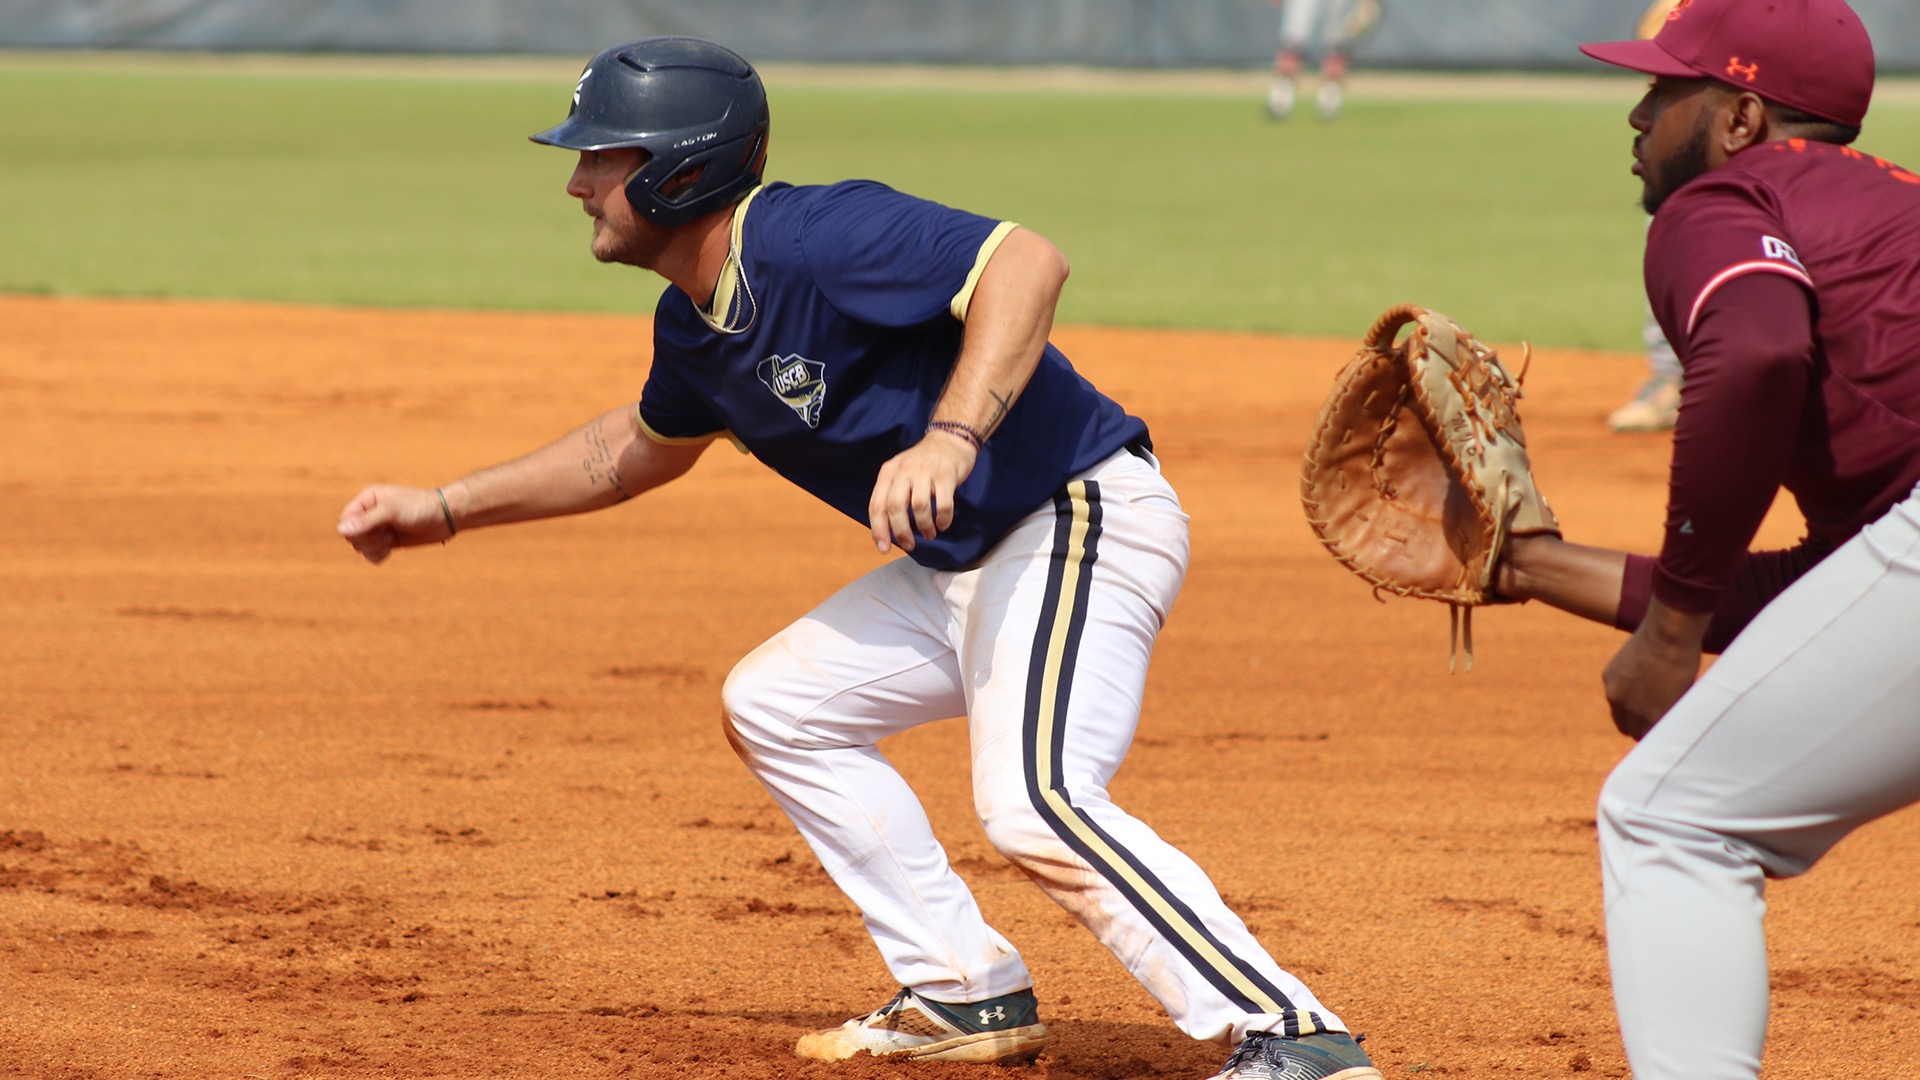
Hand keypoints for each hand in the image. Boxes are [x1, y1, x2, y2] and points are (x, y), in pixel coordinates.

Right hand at [337, 484, 452, 564]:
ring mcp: (378, 528)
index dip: (355, 531)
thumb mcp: (392, 511)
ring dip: (374, 548)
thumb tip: (341, 531)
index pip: (345, 521)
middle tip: (387, 534)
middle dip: (367, 540)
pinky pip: (370, 554)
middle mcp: (369, 513)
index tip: (376, 530)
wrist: (444, 517)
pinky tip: (390, 549)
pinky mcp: (387, 541)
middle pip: (351, 536)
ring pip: (360, 546)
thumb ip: (367, 521)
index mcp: (367, 499)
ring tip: (390, 540)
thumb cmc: (420, 508)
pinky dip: (378, 555)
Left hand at [868, 431, 976, 553]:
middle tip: (909, 545)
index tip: (883, 548)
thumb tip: (886, 532)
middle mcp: (904, 470)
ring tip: (929, 534)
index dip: (879, 529)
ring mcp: (926, 471)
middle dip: (901, 531)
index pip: (877, 504)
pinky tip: (943, 524)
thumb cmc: (923, 464)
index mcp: (888, 472)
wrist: (950, 440)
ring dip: (924, 526)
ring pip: (919, 506)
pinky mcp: (946, 475)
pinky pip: (943, 504)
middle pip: (896, 506)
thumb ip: (891, 496)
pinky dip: (943, 519)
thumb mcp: (900, 473)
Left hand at [1602, 597, 1709, 739]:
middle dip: (1643, 727)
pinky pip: (1659, 734)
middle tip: (1664, 725)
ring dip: (1656, 732)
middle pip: (1626, 725)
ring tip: (1675, 726)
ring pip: (1640, 734)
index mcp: (1611, 678)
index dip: (1635, 714)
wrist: (1669, 633)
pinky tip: (1682, 726)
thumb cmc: (1665, 634)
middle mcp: (1615, 696)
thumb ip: (1643, 673)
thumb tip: (1660, 683)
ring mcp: (1632, 708)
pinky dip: (1669, 732)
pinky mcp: (1652, 715)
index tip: (1650, 714)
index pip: (1619, 708)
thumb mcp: (1643, 654)